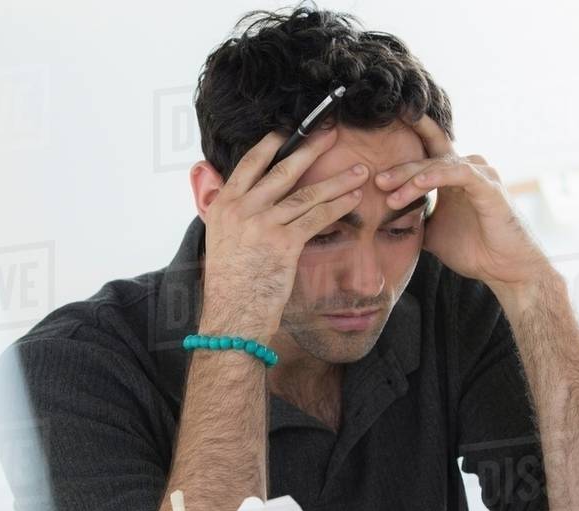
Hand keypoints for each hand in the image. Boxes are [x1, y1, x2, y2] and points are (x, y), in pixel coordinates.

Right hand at [201, 125, 368, 339]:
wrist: (233, 312)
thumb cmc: (230, 281)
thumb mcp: (219, 238)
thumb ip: (229, 211)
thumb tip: (235, 192)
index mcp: (224, 203)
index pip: (251, 161)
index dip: (273, 142)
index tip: (291, 129)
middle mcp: (242, 208)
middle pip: (283, 168)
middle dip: (312, 147)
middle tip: (333, 131)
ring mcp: (263, 224)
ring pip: (306, 193)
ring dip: (337, 181)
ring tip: (359, 170)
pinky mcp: (283, 243)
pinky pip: (317, 218)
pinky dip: (338, 207)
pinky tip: (354, 199)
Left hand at [375, 114, 550, 294]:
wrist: (504, 270)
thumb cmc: (474, 250)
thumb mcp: (433, 233)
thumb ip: (414, 220)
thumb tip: (382, 221)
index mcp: (453, 177)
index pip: (429, 149)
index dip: (409, 136)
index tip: (380, 134)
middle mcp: (467, 170)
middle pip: (428, 159)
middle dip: (399, 169)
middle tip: (376, 180)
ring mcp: (480, 176)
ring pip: (439, 165)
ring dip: (412, 177)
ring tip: (388, 189)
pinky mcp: (489, 188)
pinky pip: (459, 174)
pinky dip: (436, 177)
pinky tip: (417, 184)